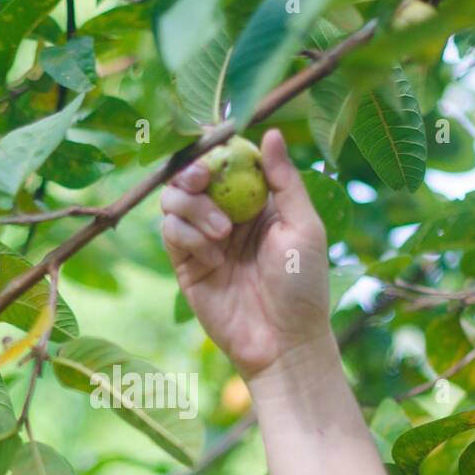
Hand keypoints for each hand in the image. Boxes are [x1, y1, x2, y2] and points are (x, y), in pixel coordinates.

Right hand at [160, 129, 332, 380]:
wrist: (282, 342)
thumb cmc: (303, 286)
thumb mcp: (303, 227)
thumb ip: (285, 181)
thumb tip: (269, 133)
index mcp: (259, 200)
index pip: (229, 160)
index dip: (217, 147)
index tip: (215, 143)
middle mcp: (228, 214)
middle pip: (192, 174)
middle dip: (192, 170)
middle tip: (203, 179)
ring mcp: (204, 239)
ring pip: (174, 200)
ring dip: (193, 207)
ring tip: (222, 233)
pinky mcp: (186, 264)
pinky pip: (170, 232)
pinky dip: (188, 236)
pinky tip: (214, 257)